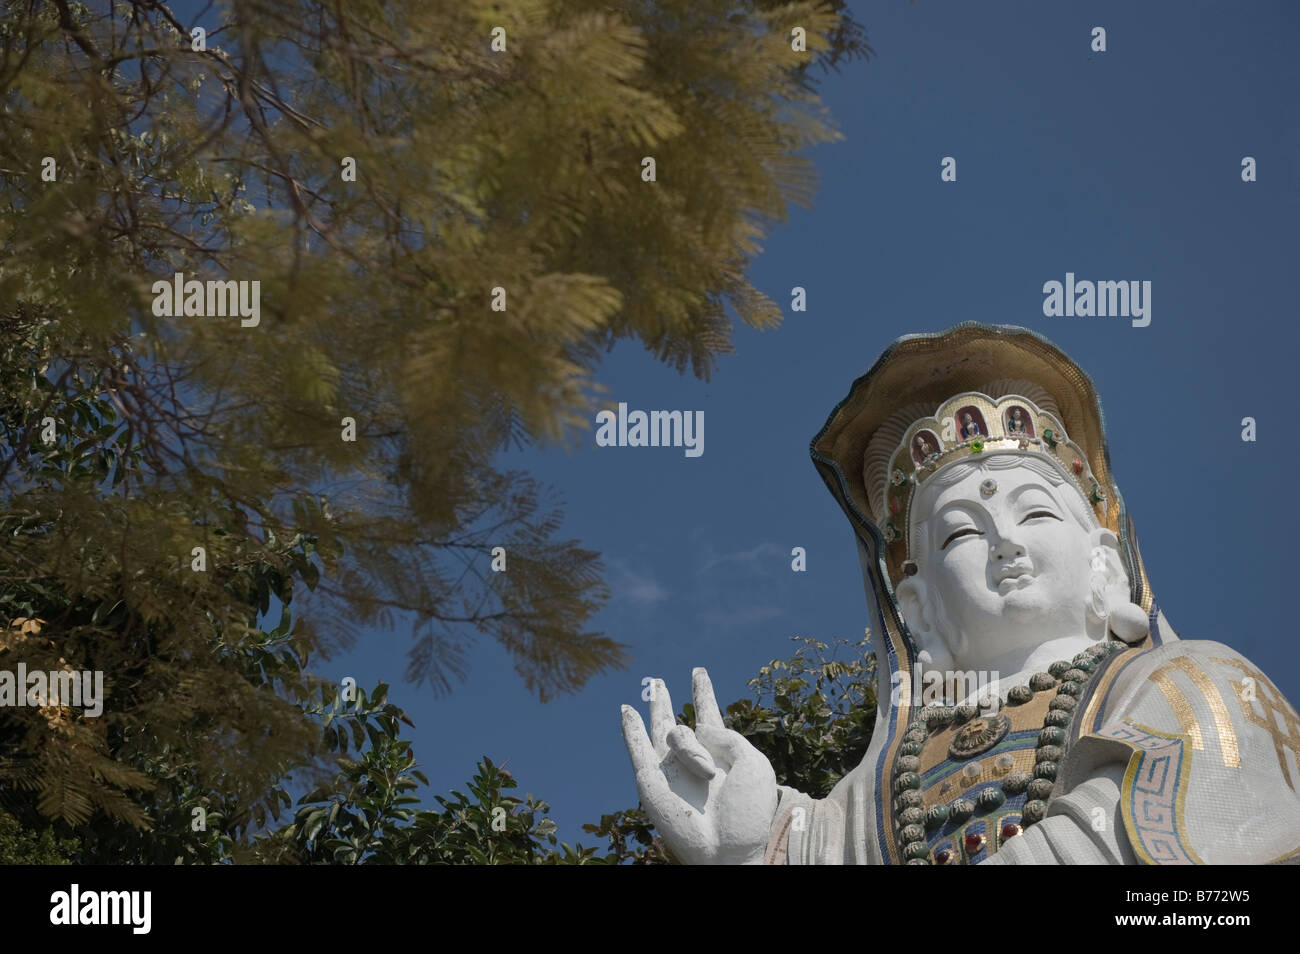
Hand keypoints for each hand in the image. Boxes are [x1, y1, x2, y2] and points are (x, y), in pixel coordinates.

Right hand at [621, 668, 777, 864]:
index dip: (702, 692)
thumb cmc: (747, 811)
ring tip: (682, 728)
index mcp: (721, 753)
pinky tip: (626, 710)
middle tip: (658, 681)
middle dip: (666, 700)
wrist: (729, 847)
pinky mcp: (652, 781)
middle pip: (676, 722)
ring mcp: (671, 768)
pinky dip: (630, 728)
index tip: (698, 673)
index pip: (708, 714)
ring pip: (666, 730)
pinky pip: (637, 748)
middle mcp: (694, 758)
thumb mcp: (752, 762)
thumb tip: (696, 728)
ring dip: (669, 717)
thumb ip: (727, 736)